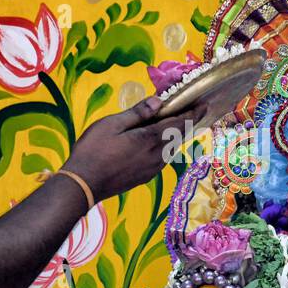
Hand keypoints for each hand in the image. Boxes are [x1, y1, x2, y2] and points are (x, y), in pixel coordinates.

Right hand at [63, 95, 206, 201]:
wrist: (83, 186)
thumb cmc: (93, 151)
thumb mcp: (112, 124)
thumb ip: (137, 113)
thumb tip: (158, 102)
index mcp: (150, 139)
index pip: (179, 124)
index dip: (193, 114)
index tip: (204, 105)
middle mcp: (156, 156)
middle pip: (178, 137)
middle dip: (187, 123)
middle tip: (193, 111)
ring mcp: (151, 169)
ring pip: (170, 149)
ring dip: (174, 136)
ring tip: (173, 124)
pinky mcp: (144, 177)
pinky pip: (161, 158)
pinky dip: (164, 147)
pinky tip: (155, 143)